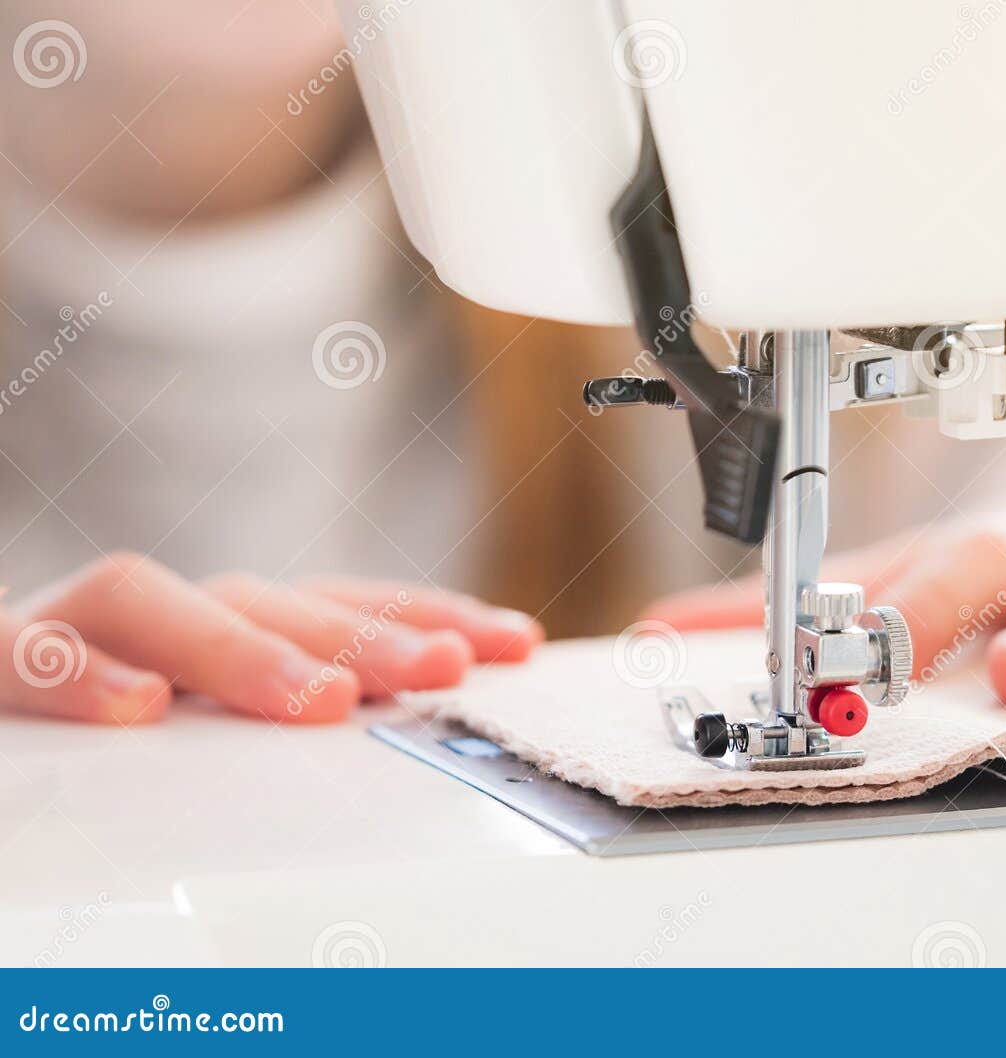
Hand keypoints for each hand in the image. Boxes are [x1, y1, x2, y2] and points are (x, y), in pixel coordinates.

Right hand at [1, 554, 541, 724]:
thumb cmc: (105, 741)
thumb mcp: (220, 739)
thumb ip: (306, 724)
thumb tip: (427, 722)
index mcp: (225, 633)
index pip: (336, 609)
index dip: (427, 617)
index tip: (515, 645)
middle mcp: (158, 621)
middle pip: (265, 602)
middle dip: (364, 635)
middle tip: (440, 670)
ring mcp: (72, 635)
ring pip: (147, 600)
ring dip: (241, 648)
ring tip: (317, 701)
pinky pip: (18, 654)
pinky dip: (74, 670)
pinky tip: (135, 705)